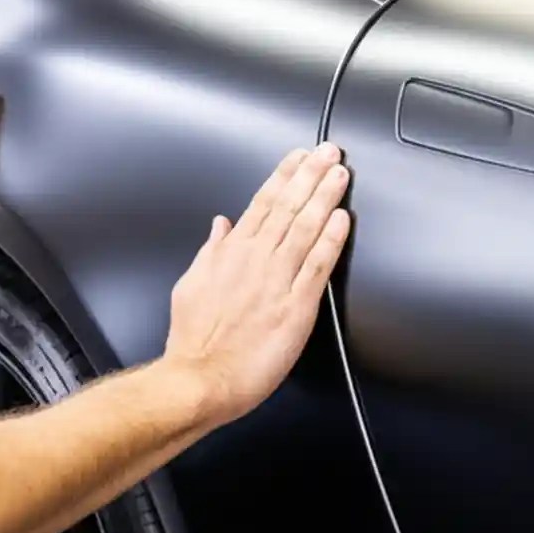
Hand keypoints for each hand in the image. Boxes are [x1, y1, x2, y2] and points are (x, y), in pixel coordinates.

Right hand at [164, 142, 351, 426]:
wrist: (198, 380)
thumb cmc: (194, 341)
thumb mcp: (191, 284)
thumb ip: (211, 251)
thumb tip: (221, 225)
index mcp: (232, 253)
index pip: (263, 203)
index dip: (284, 176)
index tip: (300, 156)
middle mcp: (256, 261)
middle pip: (288, 207)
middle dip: (310, 175)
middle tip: (329, 152)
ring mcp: (277, 282)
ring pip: (305, 229)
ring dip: (324, 198)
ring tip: (339, 174)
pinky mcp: (295, 308)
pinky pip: (317, 267)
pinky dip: (331, 240)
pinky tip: (342, 220)